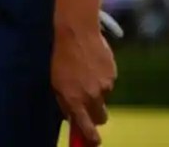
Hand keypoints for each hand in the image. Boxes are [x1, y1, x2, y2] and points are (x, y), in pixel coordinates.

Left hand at [52, 24, 116, 144]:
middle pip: (101, 117)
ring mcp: (104, 86)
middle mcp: (91, 96)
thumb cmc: (59, 57)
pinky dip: (102, 77)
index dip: (91, 138)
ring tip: (84, 71)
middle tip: (89, 105)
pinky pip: (109, 82)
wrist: (75, 33)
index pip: (86, 128)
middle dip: (96, 115)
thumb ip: (65, 101)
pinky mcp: (113, 74)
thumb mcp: (55, 82)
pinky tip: (92, 63)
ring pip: (104, 97)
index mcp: (73, 100)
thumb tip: (72, 117)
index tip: (94, 141)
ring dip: (97, 91)